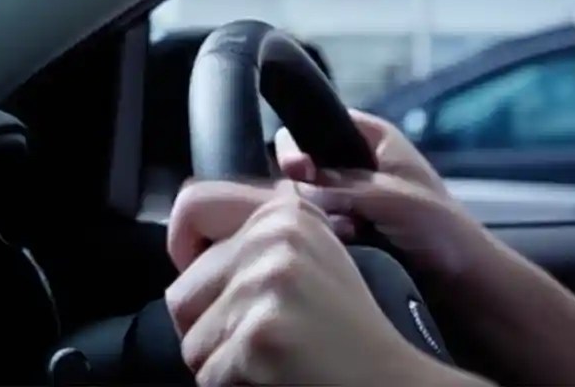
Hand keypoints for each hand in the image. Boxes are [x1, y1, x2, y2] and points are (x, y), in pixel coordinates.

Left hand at [165, 181, 438, 385]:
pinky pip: (209, 377)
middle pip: (181, 292)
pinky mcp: (260, 335)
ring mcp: (267, 284)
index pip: (191, 206)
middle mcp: (275, 236)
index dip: (182, 249)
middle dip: (208, 329)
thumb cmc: (350, 335)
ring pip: (191, 342)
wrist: (392, 383)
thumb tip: (188, 241)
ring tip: (274, 359)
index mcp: (286, 212)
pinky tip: (277, 378)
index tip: (205, 284)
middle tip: (261, 341)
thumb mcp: (314, 258)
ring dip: (223, 364)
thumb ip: (260, 239)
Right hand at [275, 110, 493, 283]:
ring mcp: (356, 197)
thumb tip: (295, 183)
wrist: (463, 280)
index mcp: (376, 138)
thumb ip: (341, 185)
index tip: (295, 166)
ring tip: (343, 231)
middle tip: (306, 202)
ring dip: (318, 213)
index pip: (325, 120)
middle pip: (311, 159)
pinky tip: (342, 244)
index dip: (303, 138)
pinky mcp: (353, 228)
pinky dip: (326, 233)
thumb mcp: (390, 197)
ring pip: (313, 195)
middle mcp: (362, 163)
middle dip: (305, 182)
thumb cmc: (439, 227)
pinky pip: (323, 223)